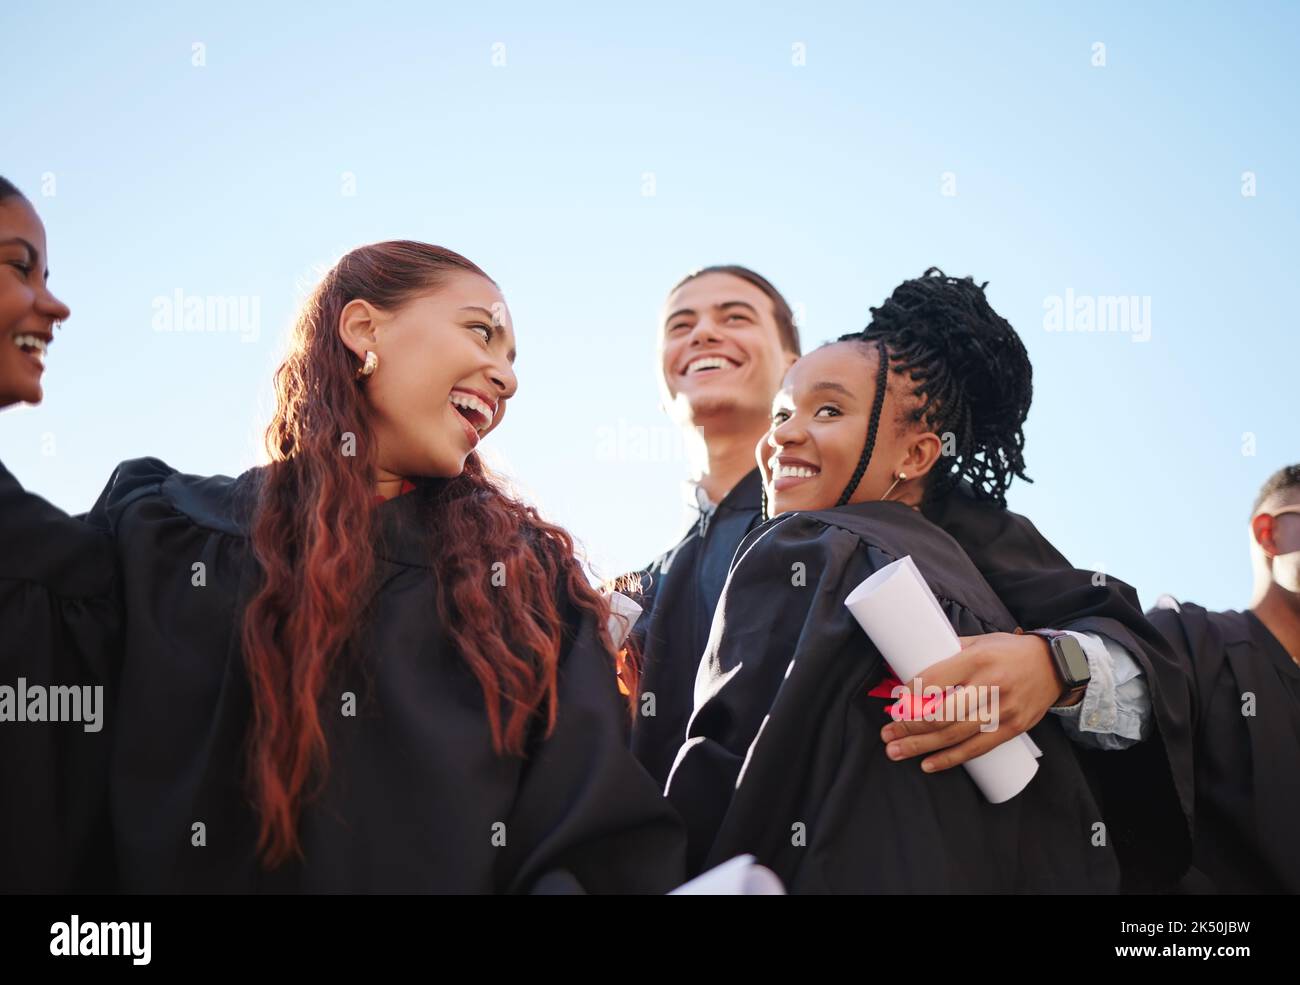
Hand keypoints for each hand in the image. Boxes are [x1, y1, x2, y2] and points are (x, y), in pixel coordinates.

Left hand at [878, 631, 1066, 773]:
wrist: (1055, 666)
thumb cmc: (1009, 651)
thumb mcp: (979, 641)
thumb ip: (949, 653)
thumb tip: (911, 663)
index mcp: (977, 659)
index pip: (934, 680)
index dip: (910, 695)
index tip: (894, 703)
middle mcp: (990, 685)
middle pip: (941, 713)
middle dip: (908, 727)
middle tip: (887, 734)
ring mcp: (1003, 710)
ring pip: (954, 735)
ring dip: (921, 746)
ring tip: (895, 751)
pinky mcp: (1012, 728)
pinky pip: (977, 749)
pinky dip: (950, 759)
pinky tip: (927, 764)